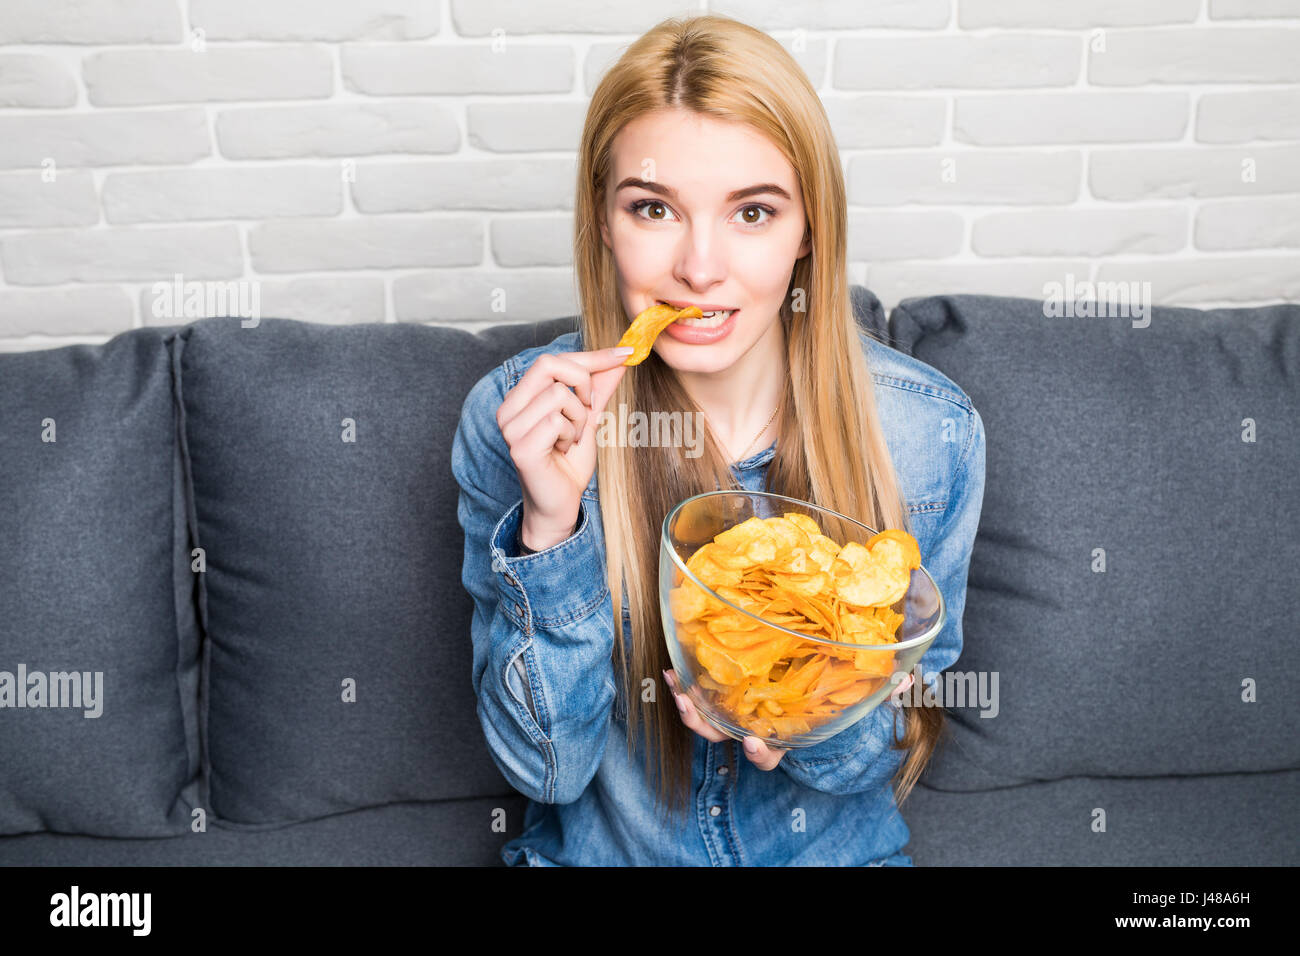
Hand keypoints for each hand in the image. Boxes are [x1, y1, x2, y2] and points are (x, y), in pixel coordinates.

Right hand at [495, 347, 630, 550]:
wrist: (560, 506)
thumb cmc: (568, 463)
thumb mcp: (588, 417)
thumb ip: (599, 387)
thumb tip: (621, 357)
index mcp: (520, 398)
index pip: (551, 359)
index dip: (591, 355)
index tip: (625, 353)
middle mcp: (508, 409)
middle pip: (548, 364)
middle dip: (583, 382)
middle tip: (589, 408)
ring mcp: (510, 428)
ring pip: (559, 394)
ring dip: (578, 417)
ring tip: (571, 438)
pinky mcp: (520, 447)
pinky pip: (557, 421)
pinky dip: (572, 435)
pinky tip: (564, 451)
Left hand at [663, 669, 915, 771]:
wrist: (815, 662)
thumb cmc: (837, 684)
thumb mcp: (860, 688)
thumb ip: (882, 687)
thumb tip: (906, 682)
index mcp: (784, 730)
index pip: (772, 752)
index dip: (762, 753)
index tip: (756, 743)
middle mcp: (755, 722)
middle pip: (726, 736)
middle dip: (707, 726)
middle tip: (694, 708)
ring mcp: (736, 705)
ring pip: (705, 716)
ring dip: (687, 703)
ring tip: (675, 683)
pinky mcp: (723, 682)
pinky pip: (700, 687)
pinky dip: (686, 679)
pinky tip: (676, 662)